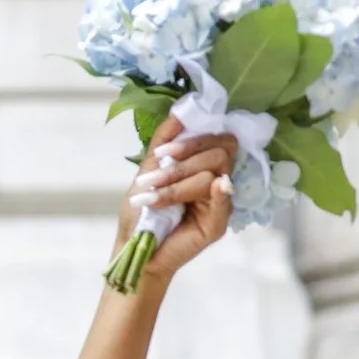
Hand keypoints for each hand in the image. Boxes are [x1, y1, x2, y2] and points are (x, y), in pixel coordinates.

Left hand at [124, 115, 235, 284]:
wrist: (134, 249)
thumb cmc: (142, 212)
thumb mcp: (149, 169)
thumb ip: (165, 140)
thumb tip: (182, 110)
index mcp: (202, 165)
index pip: (217, 138)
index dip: (192, 140)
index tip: (162, 153)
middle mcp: (216, 180)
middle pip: (221, 151)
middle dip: (183, 161)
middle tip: (151, 178)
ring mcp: (219, 202)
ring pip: (214, 174)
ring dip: (178, 183)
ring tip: (150, 196)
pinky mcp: (218, 225)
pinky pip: (224, 202)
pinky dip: (216, 193)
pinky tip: (207, 189)